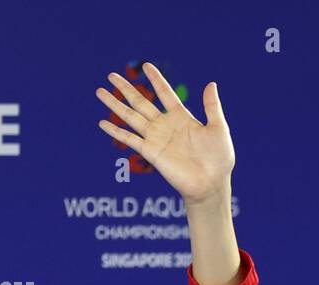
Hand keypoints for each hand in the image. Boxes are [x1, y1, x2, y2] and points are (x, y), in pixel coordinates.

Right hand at [96, 65, 234, 203]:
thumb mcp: (218, 128)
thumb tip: (211, 83)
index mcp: (182, 117)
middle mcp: (165, 125)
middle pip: (141, 102)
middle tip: (111, 75)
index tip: (146, 65)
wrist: (211, 184)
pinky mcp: (150, 152)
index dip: (156, 79)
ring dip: (115, 105)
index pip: (165, 93)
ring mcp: (156, 138)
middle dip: (126, 88)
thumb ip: (212, 106)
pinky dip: (116, 131)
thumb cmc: (219, 159)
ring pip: (130, 116)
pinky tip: (102, 123)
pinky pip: (129, 139)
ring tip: (100, 91)